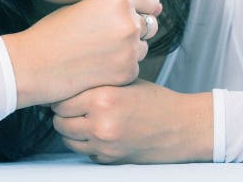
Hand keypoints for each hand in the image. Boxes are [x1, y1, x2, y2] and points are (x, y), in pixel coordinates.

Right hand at [2, 0, 161, 108]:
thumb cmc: (54, 31)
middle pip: (150, 23)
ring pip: (142, 47)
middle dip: (135, 28)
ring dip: (128, 49)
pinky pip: (134, 67)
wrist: (33, 65)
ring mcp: (129, 49)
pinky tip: (96, 67)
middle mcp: (128, 22)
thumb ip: (116, 2)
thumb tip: (157, 8)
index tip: (129, 14)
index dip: (141, 6)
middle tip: (107, 36)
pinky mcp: (127, 73)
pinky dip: (120, 68)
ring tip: (97, 52)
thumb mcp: (84, 4)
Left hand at [50, 79, 213, 164]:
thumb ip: (98, 84)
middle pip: (60, 122)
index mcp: (103, 98)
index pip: (61, 101)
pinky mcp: (109, 160)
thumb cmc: (156, 101)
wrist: (182, 127)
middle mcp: (100, 123)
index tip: (66, 93)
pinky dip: (87, 144)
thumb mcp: (126, 82)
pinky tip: (100, 133)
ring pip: (68, 140)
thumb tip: (70, 85)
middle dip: (63, 114)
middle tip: (73, 107)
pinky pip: (84, 152)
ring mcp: (104, 145)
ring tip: (85, 120)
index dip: (62, 96)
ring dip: (72, 130)